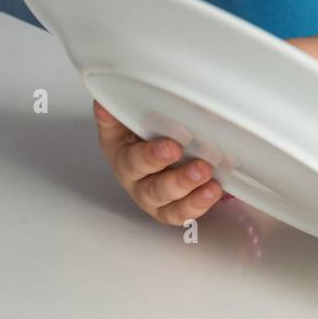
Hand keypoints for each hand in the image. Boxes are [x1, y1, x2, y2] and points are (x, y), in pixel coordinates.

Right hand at [92, 100, 225, 224]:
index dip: (152, 157)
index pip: (133, 160)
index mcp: (122, 155)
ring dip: (192, 192)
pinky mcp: (170, 209)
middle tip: (200, 167)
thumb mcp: (124, 117)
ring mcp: (153, 197)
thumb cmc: (137, 130)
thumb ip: (116, 112)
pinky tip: (213, 190)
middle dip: (178, 179)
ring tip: (208, 177)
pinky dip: (199, 204)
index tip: (173, 147)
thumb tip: (104, 105)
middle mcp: (136, 181)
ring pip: (169, 204)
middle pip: (153, 188)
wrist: (150, 140)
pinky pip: (182, 214)